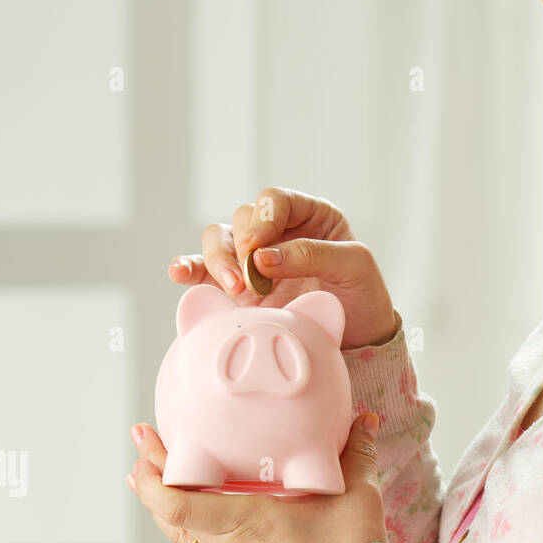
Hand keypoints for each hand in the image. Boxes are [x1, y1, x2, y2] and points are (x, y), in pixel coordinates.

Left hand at [127, 415, 387, 542]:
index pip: (175, 503)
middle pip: (170, 520)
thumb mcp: (358, 500)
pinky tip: (215, 529)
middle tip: (145, 448)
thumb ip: (356, 455)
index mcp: (244, 525)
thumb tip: (365, 419)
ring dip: (176, 514)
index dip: (151, 475)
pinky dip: (204, 540)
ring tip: (165, 485)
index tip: (143, 445)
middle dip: (152, 481)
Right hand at [167, 187, 399, 349]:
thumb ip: (311, 254)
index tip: (260, 252)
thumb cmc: (363, 297)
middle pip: (242, 219)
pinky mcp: (238, 290)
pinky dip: (191, 270)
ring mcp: (253, 261)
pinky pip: (206, 273)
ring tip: (234, 289)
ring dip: (218, 261)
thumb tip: (260, 258)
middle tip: (251, 280)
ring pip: (219, 241)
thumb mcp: (353, 267)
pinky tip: (179, 273)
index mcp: (308, 215)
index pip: (274, 200)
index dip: (263, 221)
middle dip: (241, 247)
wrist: (361, 342)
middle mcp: (276, 233)